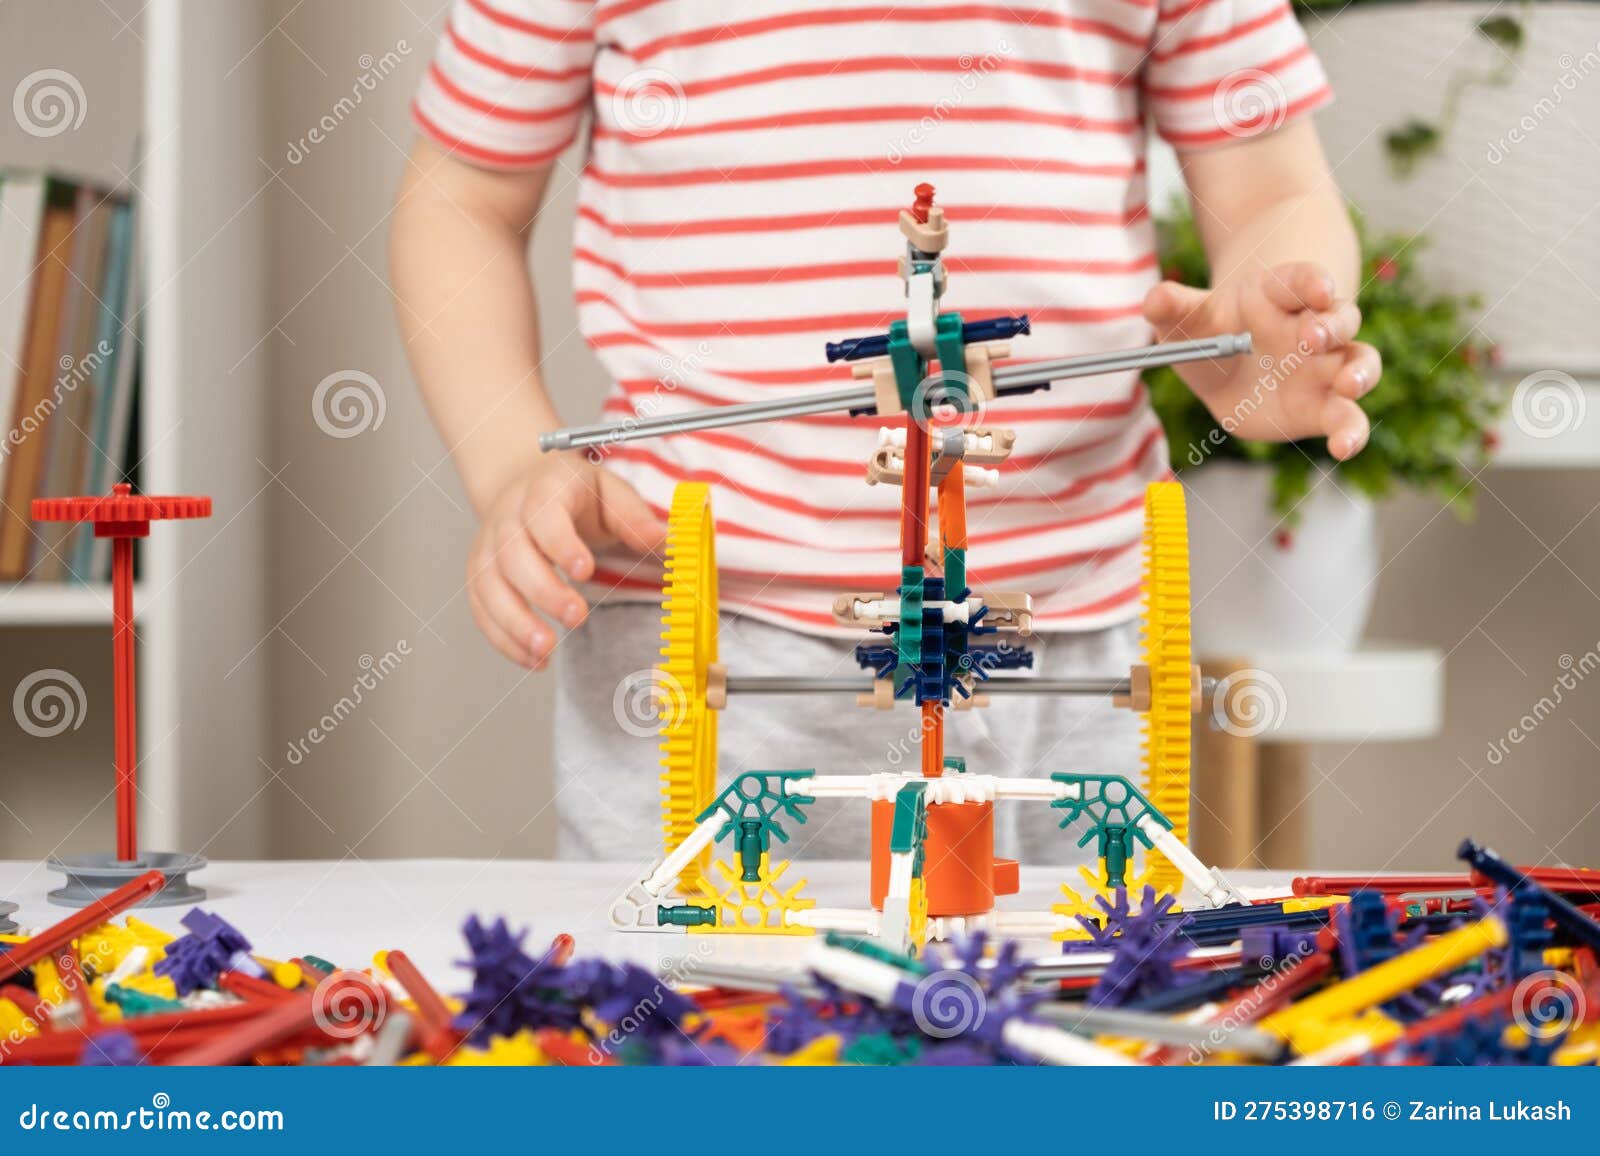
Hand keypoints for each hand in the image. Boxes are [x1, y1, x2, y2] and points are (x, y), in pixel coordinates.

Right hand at [467, 455, 665, 668]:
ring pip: (488, 586)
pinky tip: (533, 660)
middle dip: (543, 590)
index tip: (585, 571)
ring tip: (545, 651)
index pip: (544, 515)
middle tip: (577, 617)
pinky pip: (482, 609)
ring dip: (514, 623)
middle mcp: (508, 518)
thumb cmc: (575, 495)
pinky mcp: (479, 576)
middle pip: (513, 555)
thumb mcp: (610, 491)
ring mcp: (488, 548)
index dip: (561, 544)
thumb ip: (634, 516)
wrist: (526, 486)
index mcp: (544, 491)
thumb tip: (663, 541)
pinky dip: (503, 638)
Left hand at [1142, 262, 1380, 459]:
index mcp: (1281, 295)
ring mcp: (1326, 366)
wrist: (1223, 371)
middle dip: (1332, 324)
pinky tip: (1343, 448)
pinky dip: (1352, 432)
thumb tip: (1153, 299)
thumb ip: (1173, 308)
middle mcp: (1313, 327)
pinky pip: (1349, 417)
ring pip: (1360, 362)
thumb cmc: (1209, 334)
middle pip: (1339, 317)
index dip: (1313, 282)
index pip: (1304, 280)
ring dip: (1360, 372)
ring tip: (1347, 384)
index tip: (1317, 289)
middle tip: (1311, 337)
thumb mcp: (1186, 321)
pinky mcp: (1326, 407)